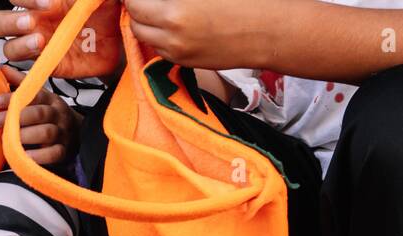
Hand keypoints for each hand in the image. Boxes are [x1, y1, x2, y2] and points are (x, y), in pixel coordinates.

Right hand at [0, 0, 123, 77]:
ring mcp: (38, 46)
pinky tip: (44, 60)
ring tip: (40, 41)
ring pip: (9, 48)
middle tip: (30, 22)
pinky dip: (31, 69)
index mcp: (40, 2)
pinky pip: (29, 70)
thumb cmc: (103, 10)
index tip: (50, 2)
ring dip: (20, 45)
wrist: (118, 37)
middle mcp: (34, 23)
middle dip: (10, 22)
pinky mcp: (49, 66)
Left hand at [0, 65, 78, 165]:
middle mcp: (57, 114)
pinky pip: (52, 154)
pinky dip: (38, 156)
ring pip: (46, 132)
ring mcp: (62, 133)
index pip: (33, 95)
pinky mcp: (63, 151)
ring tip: (7, 138)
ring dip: (25, 135)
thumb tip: (3, 68)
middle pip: (39, 113)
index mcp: (50, 99)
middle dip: (15, 117)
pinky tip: (24, 156)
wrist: (76, 135)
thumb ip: (21, 84)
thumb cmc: (51, 116)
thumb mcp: (39, 97)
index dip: (13, 97)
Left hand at [122, 0, 273, 69]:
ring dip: (145, 22)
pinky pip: (159, 48)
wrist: (268, 31)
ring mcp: (176, 50)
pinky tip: (174, 24)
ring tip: (158, 8)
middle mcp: (171, 32)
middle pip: (134, 20)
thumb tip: (158, 0)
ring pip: (143, 36)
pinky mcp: (184, 62)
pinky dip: (159, 36)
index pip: (134, 2)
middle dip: (136, 6)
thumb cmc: (242, 1)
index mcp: (176, 9)